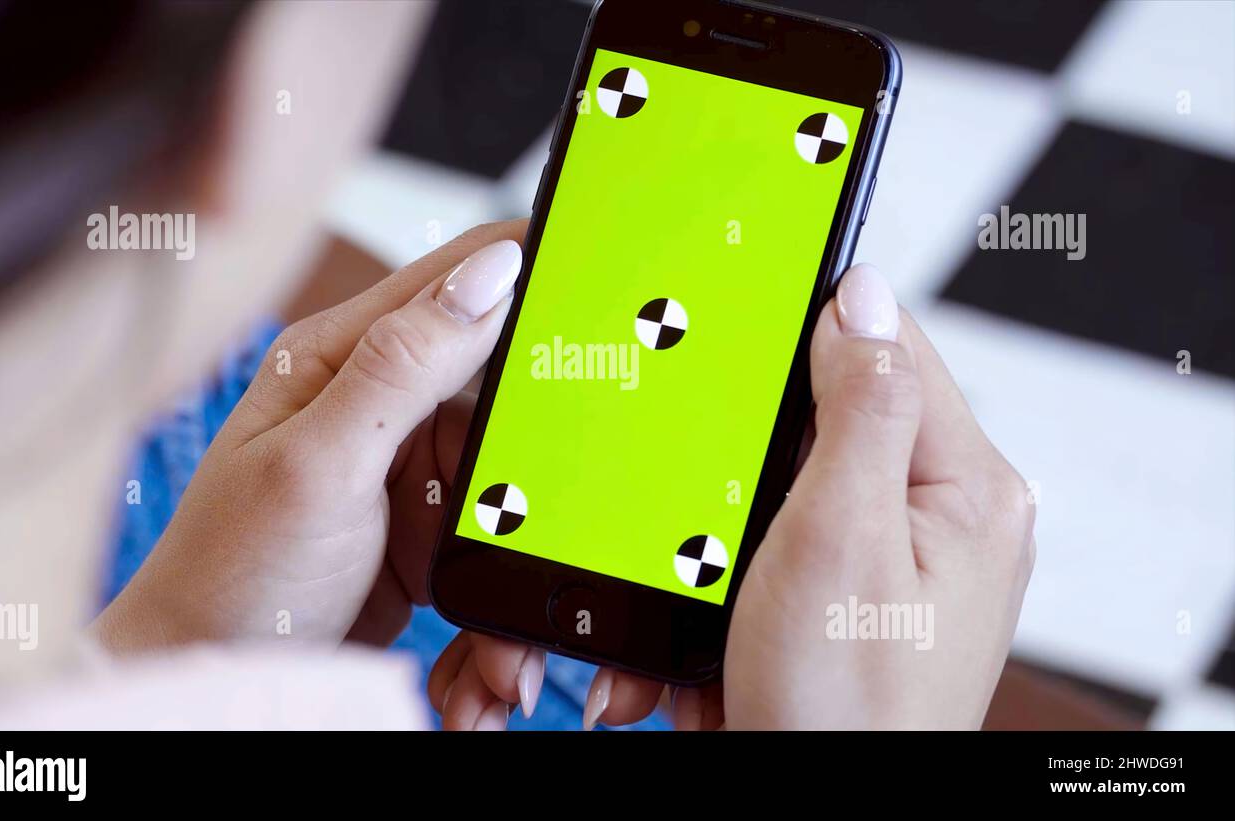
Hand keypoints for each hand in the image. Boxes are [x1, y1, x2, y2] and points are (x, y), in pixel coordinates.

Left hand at [95, 221, 525, 650]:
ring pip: (514, 458)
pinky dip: (506, 569)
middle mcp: (382, 396)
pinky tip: (491, 628)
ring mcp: (408, 460)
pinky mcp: (430, 518)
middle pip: (503, 376)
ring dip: (526, 521)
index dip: (536, 269)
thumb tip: (488, 273)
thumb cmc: (232, 572)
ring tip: (508, 602)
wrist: (211, 673)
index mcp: (344, 352)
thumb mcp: (318, 464)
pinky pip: (499, 518)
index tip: (607, 290)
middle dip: (543, 431)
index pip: (458, 278)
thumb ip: (401, 366)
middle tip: (565, 484)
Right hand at [430, 263, 1033, 729]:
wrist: (813, 804)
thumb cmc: (840, 710)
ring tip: (716, 583)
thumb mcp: (840, 540)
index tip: (742, 314)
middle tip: (717, 502)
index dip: (815, 327)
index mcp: (969, 490)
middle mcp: (947, 515)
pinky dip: (743, 565)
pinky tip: (725, 613)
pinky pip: (792, 537)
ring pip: (800, 479)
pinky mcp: (857, 587)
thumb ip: (858, 409)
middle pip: (839, 416)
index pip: (896, 350)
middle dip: (757, 454)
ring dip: (738, 521)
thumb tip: (864, 298)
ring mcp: (902, 554)